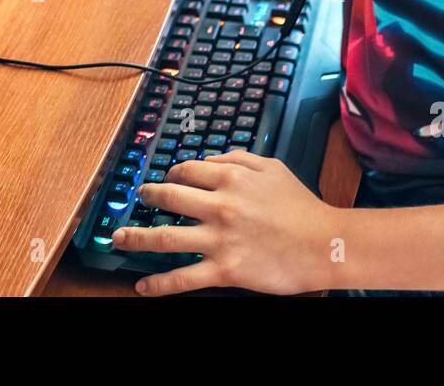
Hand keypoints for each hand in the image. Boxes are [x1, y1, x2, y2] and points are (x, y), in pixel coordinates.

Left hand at [112, 151, 340, 295]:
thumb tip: (212, 158)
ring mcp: (219, 239)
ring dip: (136, 237)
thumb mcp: (273, 168)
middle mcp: (220, 205)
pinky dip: (160, 284)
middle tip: (139, 198)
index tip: (167, 177)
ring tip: (118, 238)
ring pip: (166, 237)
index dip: (172, 172)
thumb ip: (239, 158)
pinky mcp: (224, 269)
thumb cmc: (302, 208)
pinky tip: (143, 286)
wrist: (325, 244)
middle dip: (148, 196)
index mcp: (232, 178)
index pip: (188, 169)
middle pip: (169, 196)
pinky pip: (184, 277)